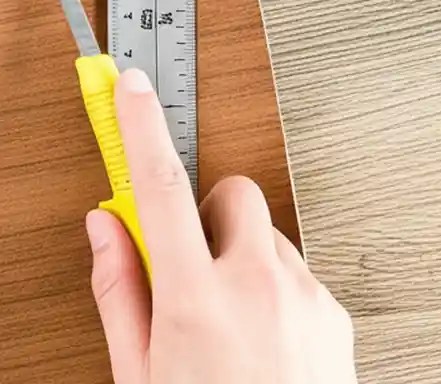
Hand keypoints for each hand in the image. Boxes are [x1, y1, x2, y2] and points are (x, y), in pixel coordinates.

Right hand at [85, 69, 357, 383]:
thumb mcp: (139, 375)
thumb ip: (119, 290)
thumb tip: (104, 228)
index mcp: (195, 299)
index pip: (157, 186)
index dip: (139, 125)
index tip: (129, 85)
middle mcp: (257, 285)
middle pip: (228, 195)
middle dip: (203, 215)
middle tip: (185, 265)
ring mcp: (305, 297)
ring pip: (265, 238)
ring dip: (239, 261)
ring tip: (225, 327)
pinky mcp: (336, 314)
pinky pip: (296, 274)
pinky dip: (273, 292)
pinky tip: (261, 345)